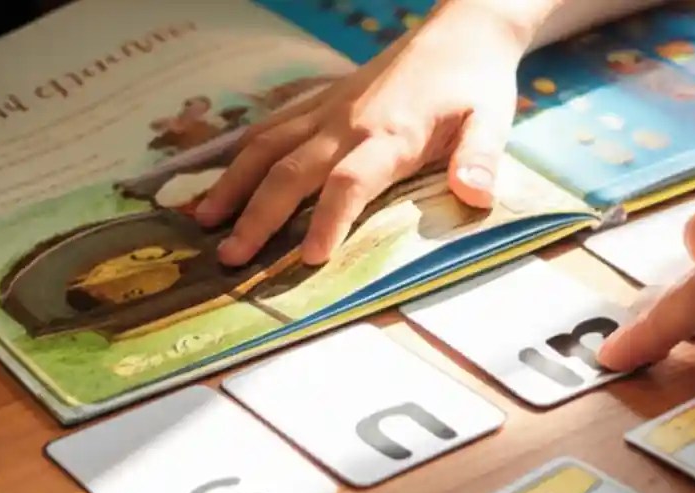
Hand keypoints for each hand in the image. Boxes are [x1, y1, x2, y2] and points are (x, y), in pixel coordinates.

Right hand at [195, 0, 529, 266]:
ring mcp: (328, 110)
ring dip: (233, 185)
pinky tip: (219, 179)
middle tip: (229, 258)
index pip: (349, 183)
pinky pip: (271, 127)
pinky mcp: (320, 102)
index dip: (327, 221)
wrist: (461, 31)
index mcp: (390, 134)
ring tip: (201, 221)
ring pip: (267, 147)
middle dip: (258, 217)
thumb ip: (481, 160)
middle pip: (291, 172)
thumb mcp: (493, 121)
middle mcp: (347, 122)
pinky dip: (240, 154)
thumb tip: (474, 195)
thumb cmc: (477, 84)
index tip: (308, 259)